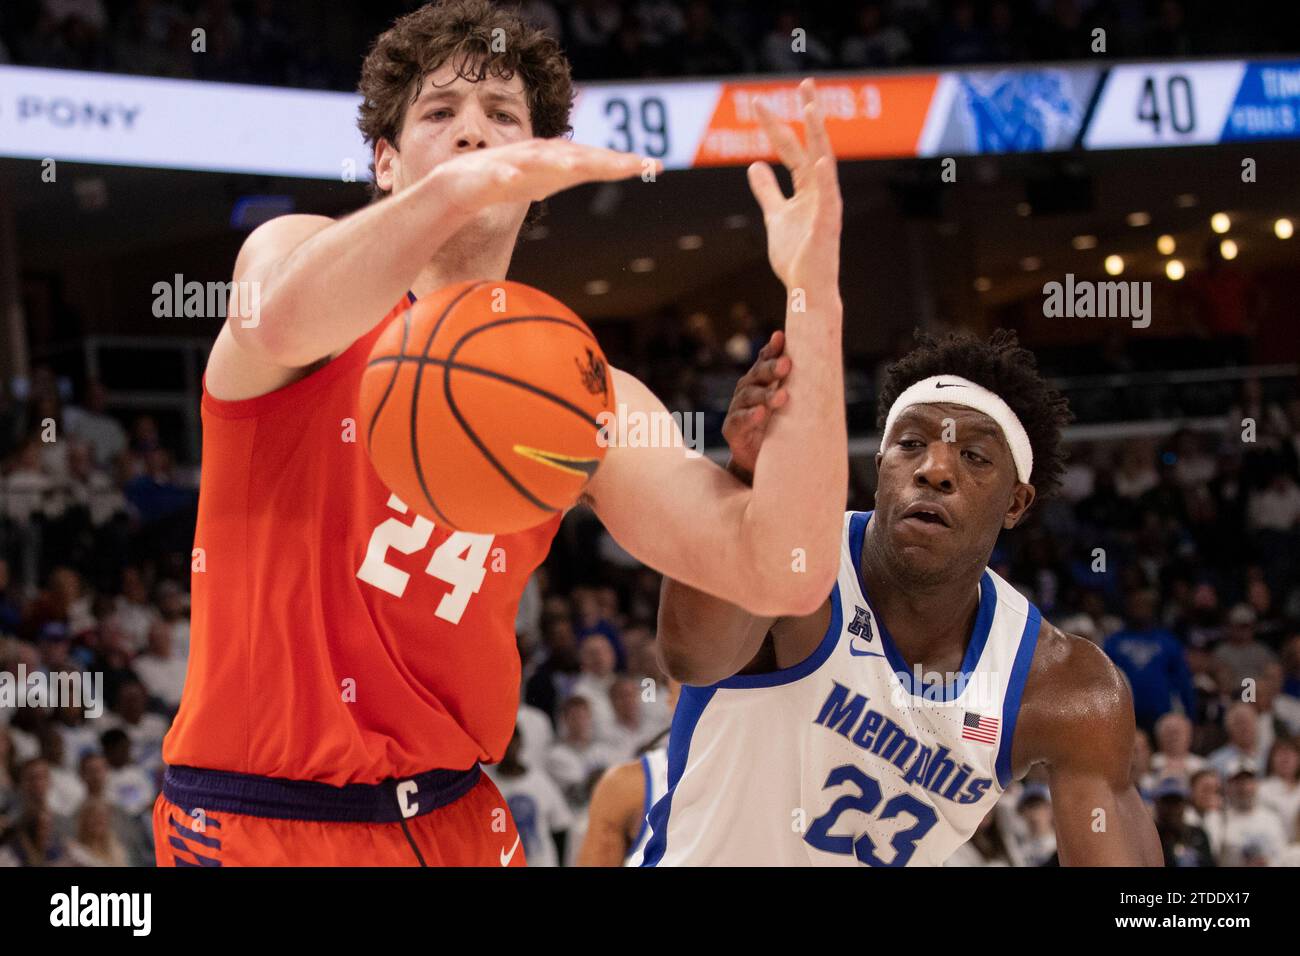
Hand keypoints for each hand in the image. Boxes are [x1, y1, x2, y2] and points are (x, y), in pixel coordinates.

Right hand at [433, 138, 658, 214]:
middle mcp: (538, 156)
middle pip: (576, 157)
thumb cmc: (506, 182)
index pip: (595, 160)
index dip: (623, 162)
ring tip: (579, 168)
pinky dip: (505, 177)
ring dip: (558, 162)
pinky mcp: (486, 177)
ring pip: (539, 161)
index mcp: (555, 161)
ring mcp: (512, 164)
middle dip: (604, 160)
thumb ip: (573, 174)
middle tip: (635, 164)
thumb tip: (608, 170)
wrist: (459, 185)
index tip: (655, 165)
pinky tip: (514, 181)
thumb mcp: (546, 181)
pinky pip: (497, 177)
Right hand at [721, 330, 791, 479]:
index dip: (772, 349)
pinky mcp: (732, 430)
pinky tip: (762, 413)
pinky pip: (740, 421)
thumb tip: (825, 360)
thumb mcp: (793, 406)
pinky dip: (751, 417)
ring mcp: (737, 409)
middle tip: (787, 364)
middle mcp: (747, 390)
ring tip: (782, 396)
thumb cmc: (782, 429)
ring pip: (749, 396)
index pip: (765, 360)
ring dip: (765, 395)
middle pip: (757, 375)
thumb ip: (801, 385)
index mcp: (761, 381)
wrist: (765, 463)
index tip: (782, 337)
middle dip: (771, 368)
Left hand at [747, 79, 841, 295]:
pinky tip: (820, 161)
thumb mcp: (775, 216)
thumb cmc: (796, 255)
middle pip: (813, 146)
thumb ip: (768, 191)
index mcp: (808, 188)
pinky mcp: (827, 228)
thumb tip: (755, 165)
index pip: (791, 149)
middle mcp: (820, 191)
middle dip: (809, 115)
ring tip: (812, 109)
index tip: (760, 102)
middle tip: (805, 83)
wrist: (806, 289)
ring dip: (819, 137)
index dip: (776, 126)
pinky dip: (824, 181)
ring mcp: (826, 207)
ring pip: (824, 165)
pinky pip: (827, 201)